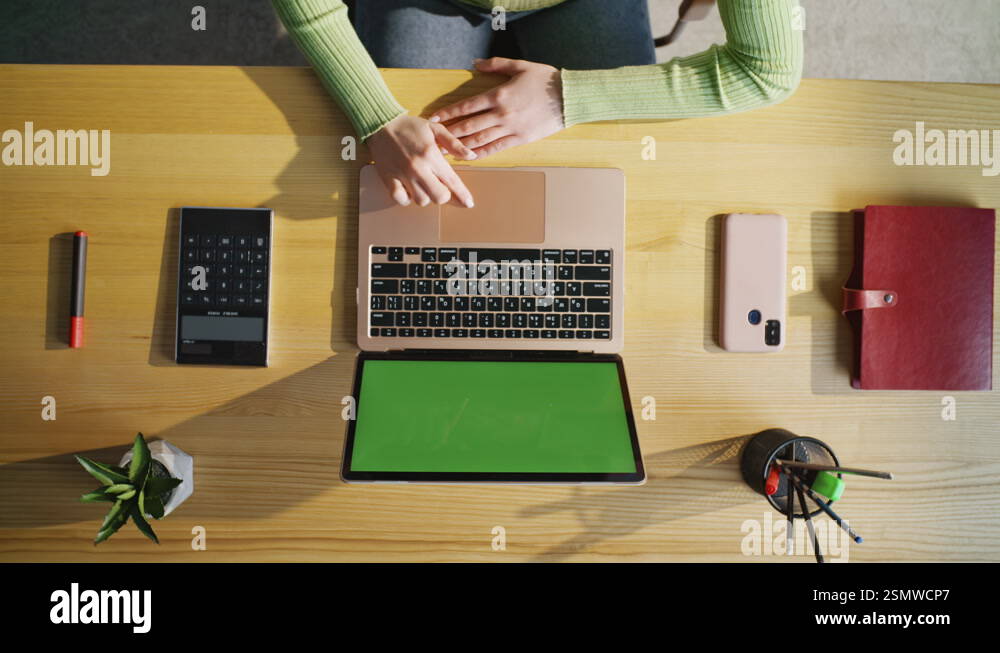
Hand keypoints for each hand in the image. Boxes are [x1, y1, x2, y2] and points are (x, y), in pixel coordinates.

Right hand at [366, 113, 476, 206]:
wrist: (380, 123)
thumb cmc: (409, 126)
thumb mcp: (435, 128)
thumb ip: (454, 144)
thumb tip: (471, 156)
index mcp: (431, 155)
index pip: (452, 181)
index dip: (463, 195)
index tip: (469, 204)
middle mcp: (418, 168)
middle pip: (439, 197)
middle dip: (444, 195)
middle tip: (441, 188)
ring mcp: (402, 175)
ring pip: (421, 200)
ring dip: (426, 196)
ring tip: (424, 185)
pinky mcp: (388, 179)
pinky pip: (401, 199)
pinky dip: (407, 198)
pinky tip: (410, 190)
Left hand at [431, 57, 563, 158]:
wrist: (569, 98)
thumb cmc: (546, 79)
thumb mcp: (521, 66)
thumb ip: (496, 64)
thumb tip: (475, 64)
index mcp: (499, 94)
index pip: (468, 106)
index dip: (450, 112)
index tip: (435, 118)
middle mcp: (502, 114)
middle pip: (470, 126)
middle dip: (450, 133)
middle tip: (434, 140)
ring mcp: (511, 128)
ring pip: (481, 140)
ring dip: (462, 146)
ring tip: (446, 152)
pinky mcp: (520, 139)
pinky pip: (497, 148)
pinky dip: (482, 153)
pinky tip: (470, 157)